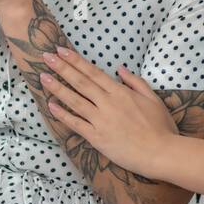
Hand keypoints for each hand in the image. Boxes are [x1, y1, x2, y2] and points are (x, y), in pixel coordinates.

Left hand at [39, 45, 175, 176]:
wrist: (160, 153)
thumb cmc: (160, 127)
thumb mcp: (153, 99)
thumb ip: (136, 82)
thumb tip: (120, 69)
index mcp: (120, 92)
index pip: (93, 72)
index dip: (76, 61)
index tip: (61, 50)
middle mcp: (108, 103)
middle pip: (81, 82)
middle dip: (62, 68)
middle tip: (46, 57)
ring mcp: (100, 120)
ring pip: (75, 100)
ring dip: (57, 88)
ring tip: (43, 77)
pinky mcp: (96, 137)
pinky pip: (76, 123)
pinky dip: (62, 114)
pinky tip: (50, 105)